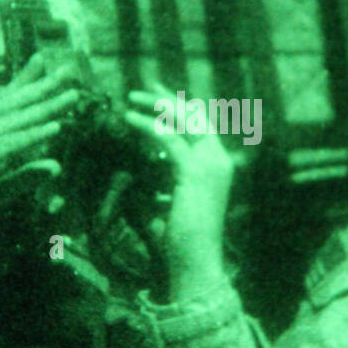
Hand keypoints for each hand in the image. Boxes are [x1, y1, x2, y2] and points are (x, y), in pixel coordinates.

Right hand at [0, 54, 80, 242]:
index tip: (42, 62)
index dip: (23, 82)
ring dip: (45, 107)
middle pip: (10, 104)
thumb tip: (55, 166)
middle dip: (41, 87)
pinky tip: (56, 128)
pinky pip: (8, 145)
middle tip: (68, 71)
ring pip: (14, 121)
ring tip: (72, 95)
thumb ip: (22, 179)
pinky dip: (33, 136)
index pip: (0, 102)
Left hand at [124, 84, 234, 299]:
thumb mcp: (172, 202)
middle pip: (194, 116)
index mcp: (219, 165)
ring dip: (156, 105)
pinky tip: (127, 118)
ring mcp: (210, 164)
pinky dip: (147, 125)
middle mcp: (219, 159)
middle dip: (167, 98)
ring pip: (182, 120)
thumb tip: (145, 172)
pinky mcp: (193, 172)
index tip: (157, 95)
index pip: (201, 125)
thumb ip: (164, 183)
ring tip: (129, 98)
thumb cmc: (182, 239)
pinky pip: (168, 138)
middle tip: (142, 88)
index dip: (180, 107)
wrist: (196, 260)